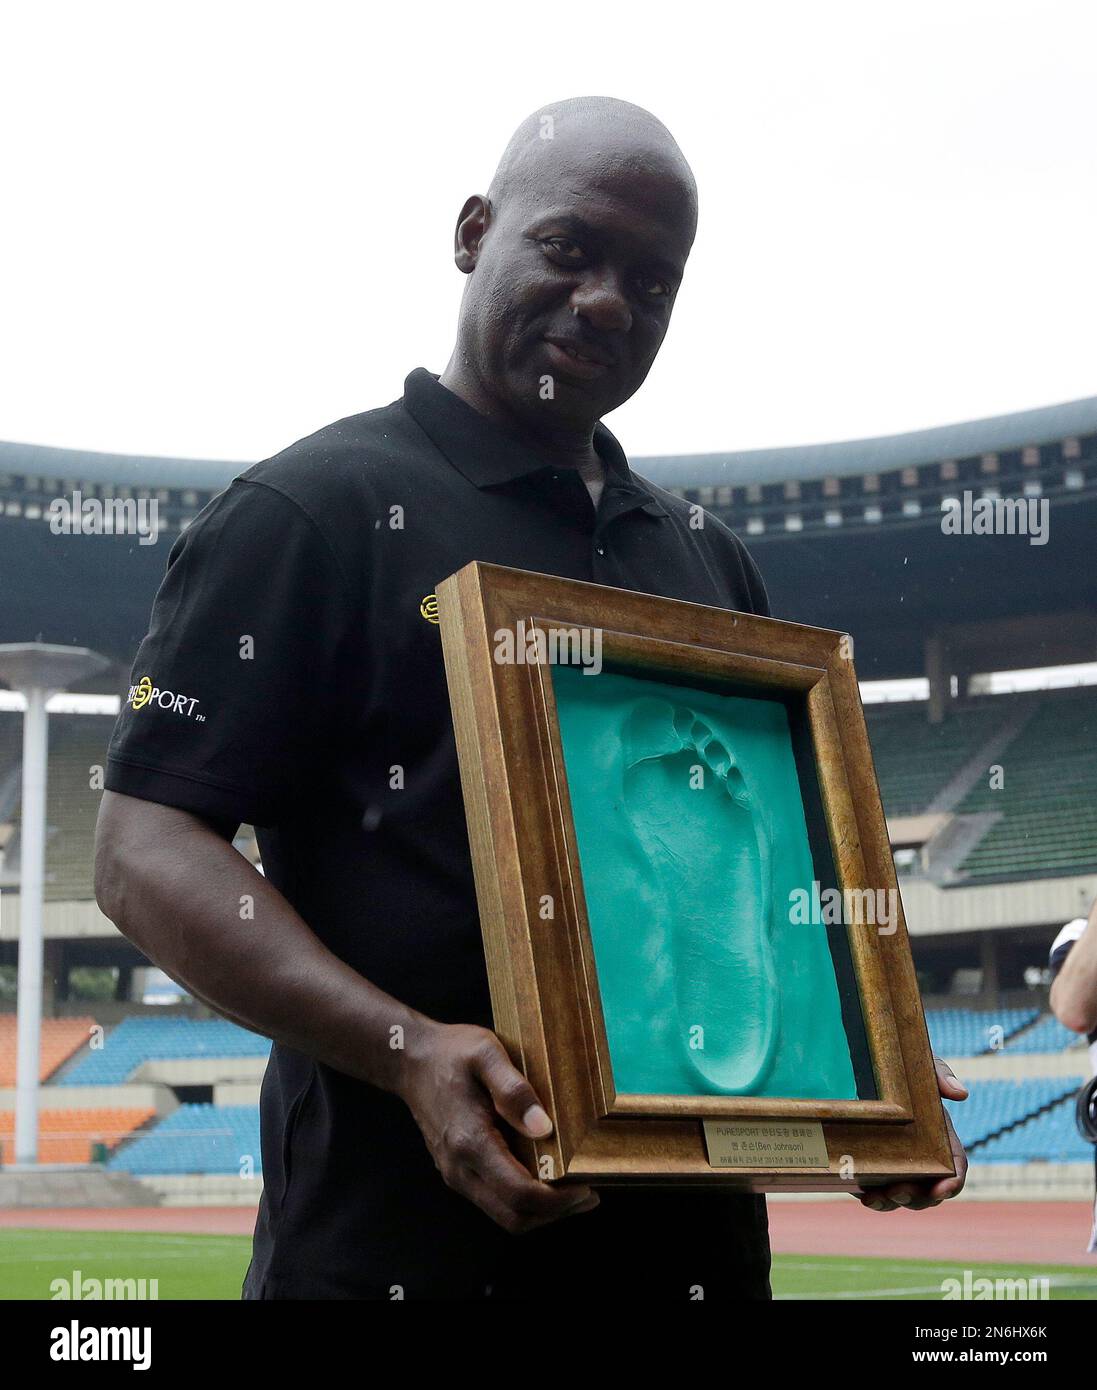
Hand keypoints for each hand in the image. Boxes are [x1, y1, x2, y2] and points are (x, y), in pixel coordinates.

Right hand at [398, 1021, 599, 1233]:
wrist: (410, 1060)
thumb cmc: (451, 1053)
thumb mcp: (485, 1053)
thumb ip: (514, 1089)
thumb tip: (545, 1128)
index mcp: (470, 1142)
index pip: (519, 1194)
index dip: (558, 1199)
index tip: (586, 1185)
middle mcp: (460, 1168)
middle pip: (514, 1217)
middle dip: (555, 1213)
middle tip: (587, 1194)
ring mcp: (456, 1173)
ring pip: (504, 1214)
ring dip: (541, 1211)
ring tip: (572, 1189)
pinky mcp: (457, 1171)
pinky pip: (494, 1200)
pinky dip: (523, 1199)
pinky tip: (543, 1177)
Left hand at [857, 1056, 968, 1211]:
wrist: (863, 1064)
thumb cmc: (903, 1065)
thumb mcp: (922, 1065)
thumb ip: (941, 1074)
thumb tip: (961, 1093)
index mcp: (941, 1137)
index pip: (955, 1169)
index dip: (952, 1184)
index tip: (942, 1190)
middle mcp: (922, 1155)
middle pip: (929, 1192)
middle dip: (918, 1198)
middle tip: (898, 1190)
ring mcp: (898, 1164)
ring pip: (903, 1197)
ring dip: (893, 1202)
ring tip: (876, 1197)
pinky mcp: (873, 1166)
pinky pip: (876, 1190)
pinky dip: (872, 1198)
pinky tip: (862, 1194)